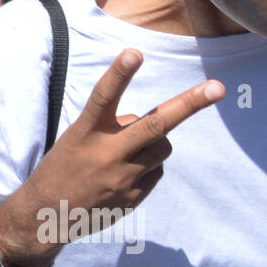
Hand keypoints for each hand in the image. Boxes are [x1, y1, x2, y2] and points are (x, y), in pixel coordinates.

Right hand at [11, 51, 223, 248]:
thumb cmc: (63, 166)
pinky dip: (146, 167)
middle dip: (189, 105)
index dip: (119, 74)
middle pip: (155, 124)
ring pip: (162, 147)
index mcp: (86, 133)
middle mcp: (107, 153)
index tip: (134, 52)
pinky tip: (123, 176)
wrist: (48, 214)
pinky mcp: (134, 197)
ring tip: (128, 151)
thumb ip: (111, 127)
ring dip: (155, 141)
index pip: (103, 97)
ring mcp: (123, 178)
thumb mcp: (77, 139)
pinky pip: (156, 172)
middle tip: (218, 88)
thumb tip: (145, 124)